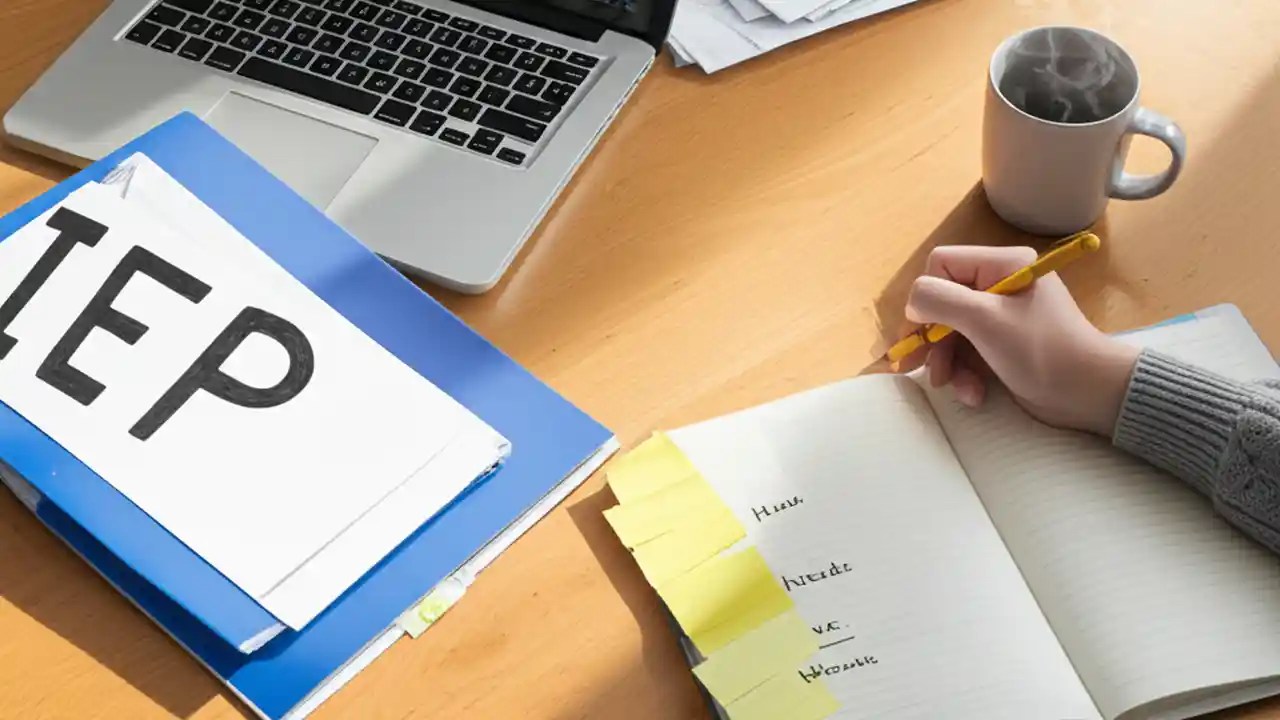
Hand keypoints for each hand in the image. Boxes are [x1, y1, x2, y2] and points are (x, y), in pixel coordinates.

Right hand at [903, 245, 1138, 436]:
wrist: (1090, 394)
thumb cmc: (1041, 351)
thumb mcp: (986, 320)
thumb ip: (940, 300)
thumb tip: (912, 303)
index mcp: (1002, 264)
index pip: (941, 264)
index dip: (926, 297)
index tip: (922, 331)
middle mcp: (1000, 283)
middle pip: (942, 301)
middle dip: (933, 338)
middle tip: (919, 366)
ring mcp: (1002, 316)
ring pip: (951, 332)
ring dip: (948, 363)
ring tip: (956, 387)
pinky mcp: (1003, 344)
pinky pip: (968, 352)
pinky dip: (965, 374)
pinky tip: (974, 394)